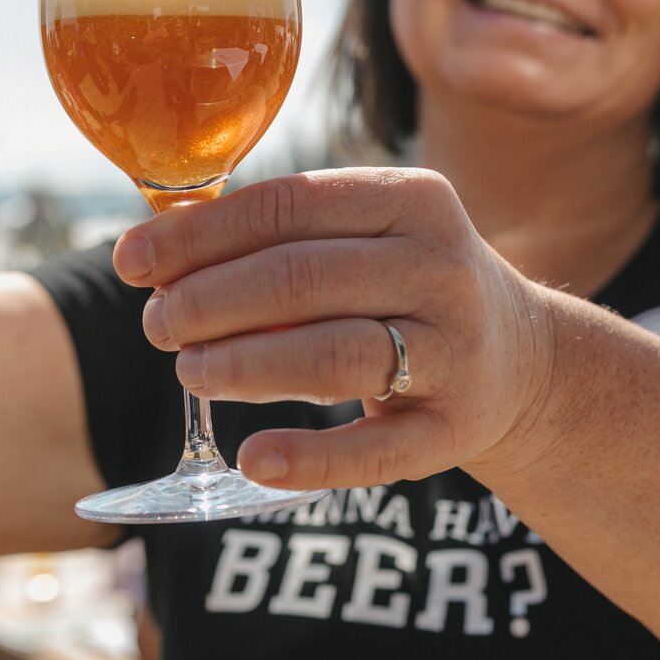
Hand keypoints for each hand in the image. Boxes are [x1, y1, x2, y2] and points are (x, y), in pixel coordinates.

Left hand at [112, 168, 557, 489]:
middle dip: (210, 301)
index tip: (133, 262)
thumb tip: (158, 248)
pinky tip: (252, 459)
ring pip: (334, 355)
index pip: (288, 205)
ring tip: (189, 371)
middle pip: (302, 278)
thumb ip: (282, 237)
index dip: (201, 235)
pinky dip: (309, 457)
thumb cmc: (408, 287)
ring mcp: (455, 349)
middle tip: (158, 325)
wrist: (525, 360)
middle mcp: (441, 266)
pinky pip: (374, 451)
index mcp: (411, 200)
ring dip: (245, 365)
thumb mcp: (369, 238)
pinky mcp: (457, 427)